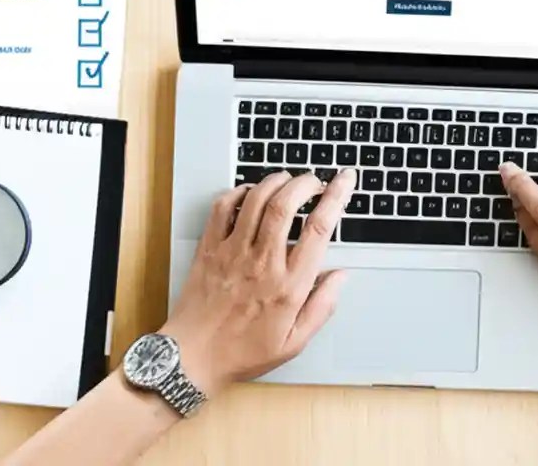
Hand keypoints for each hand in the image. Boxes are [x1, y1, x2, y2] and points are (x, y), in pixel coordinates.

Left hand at [159, 169, 356, 395]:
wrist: (192, 358)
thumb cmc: (242, 352)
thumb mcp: (294, 342)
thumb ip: (322, 306)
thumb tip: (340, 276)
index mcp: (288, 285)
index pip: (319, 228)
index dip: (336, 197)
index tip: (344, 181)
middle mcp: (262, 263)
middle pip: (286, 204)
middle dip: (305, 182)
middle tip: (315, 180)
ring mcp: (232, 252)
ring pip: (256, 199)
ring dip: (275, 181)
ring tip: (287, 180)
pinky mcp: (209, 249)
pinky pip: (223, 207)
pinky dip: (239, 192)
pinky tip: (250, 194)